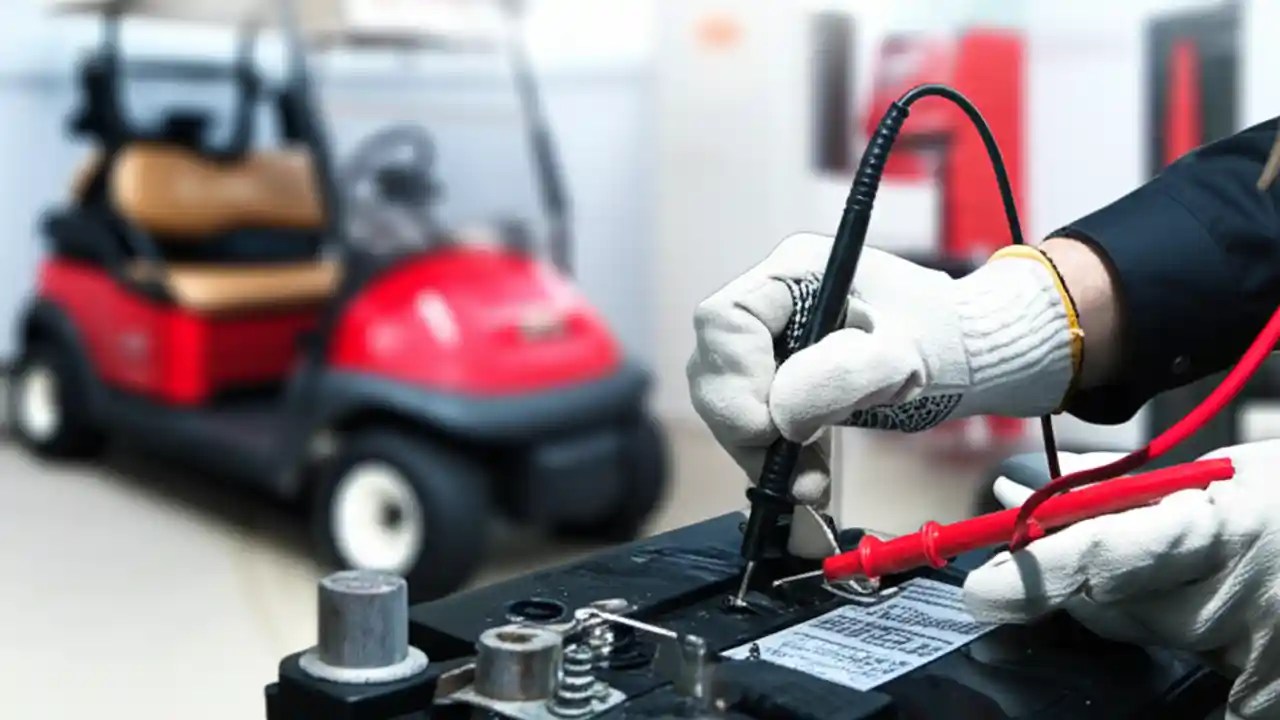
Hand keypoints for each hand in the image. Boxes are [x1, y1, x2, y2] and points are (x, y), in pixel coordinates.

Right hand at [686, 232, 1074, 506]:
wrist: (969, 355)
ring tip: (810, 481)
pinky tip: (809, 474)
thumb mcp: (902, 354)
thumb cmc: (944, 339)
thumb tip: (779, 415)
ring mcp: (771, 337)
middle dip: (744, 425)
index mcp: (795, 271)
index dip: (735, 378)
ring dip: (759, 449)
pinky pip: (752, 417)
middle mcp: (772, 299)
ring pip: (727, 398)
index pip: (724, 322)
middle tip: (788, 465)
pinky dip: (774, 454)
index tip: (771, 426)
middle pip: (715, 364)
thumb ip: (838, 377)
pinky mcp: (779, 373)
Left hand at [965, 443, 1279, 719]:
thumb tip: (1018, 497)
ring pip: (1148, 638)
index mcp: (1220, 524)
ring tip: (1188, 569)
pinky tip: (1206, 618)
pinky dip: (1184, 654)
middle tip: (1059, 556)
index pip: (1105, 553)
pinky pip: (1199, 686)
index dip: (1038, 574)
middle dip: (1073, 581)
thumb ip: (1119, 493)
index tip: (983, 591)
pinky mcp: (1271, 691)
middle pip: (1112, 607)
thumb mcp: (1214, 474)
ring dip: (1139, 607)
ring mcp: (1261, 650)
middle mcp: (1238, 593)